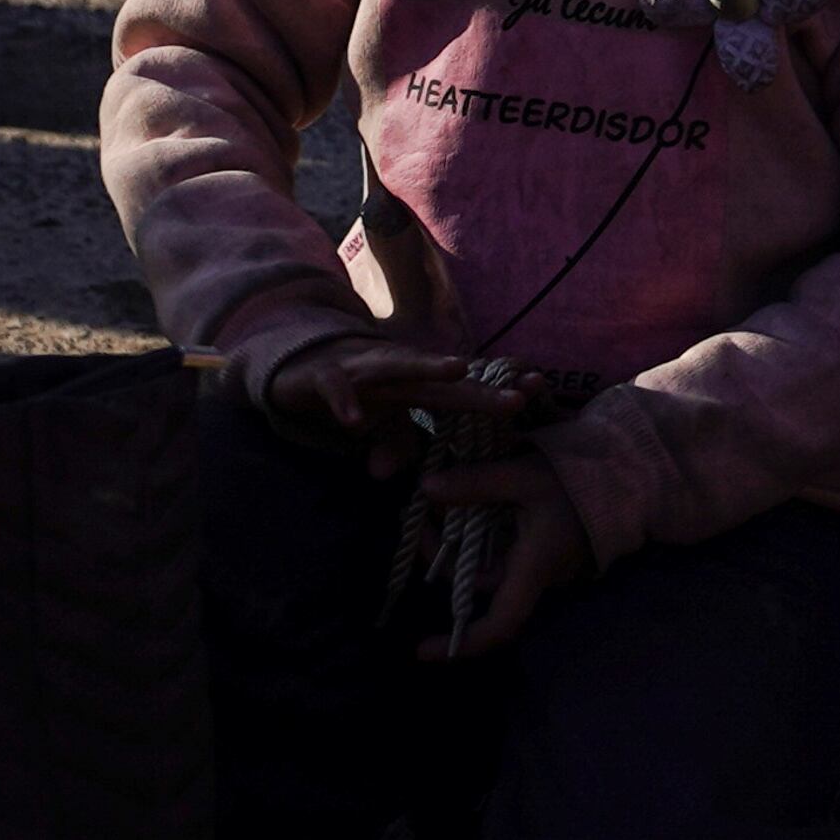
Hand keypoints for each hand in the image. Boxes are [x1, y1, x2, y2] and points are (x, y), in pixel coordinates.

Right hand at [261, 334, 529, 474]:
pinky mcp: (326, 375)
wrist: (300, 365)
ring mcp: (364, 370)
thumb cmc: (356, 393)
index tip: (540, 392)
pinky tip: (353, 421)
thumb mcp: (381, 424)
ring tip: (458, 370)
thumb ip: (398, 445)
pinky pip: (337, 387)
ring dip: (427, 367)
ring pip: (399, 366)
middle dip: (481, 389)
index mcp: (417, 385)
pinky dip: (344, 402)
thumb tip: (395, 475)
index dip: (497, 393)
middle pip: (444, 382)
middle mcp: (399, 372)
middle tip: (518, 400)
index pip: (463, 392)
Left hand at [410, 452, 594, 659]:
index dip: (460, 644)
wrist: (637, 472)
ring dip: (461, 540)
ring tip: (441, 502)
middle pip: (479, 584)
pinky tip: (472, 500)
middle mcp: (540, 575)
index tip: (421, 650)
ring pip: (491, 564)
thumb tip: (426, 489)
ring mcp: (547, 562)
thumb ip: (476, 483)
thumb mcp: (526, 475)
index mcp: (535, 569)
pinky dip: (483, 532)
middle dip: (443, 555)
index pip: (499, 625)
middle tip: (419, 517)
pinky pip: (508, 550)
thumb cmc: (585, 479)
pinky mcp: (551, 546)